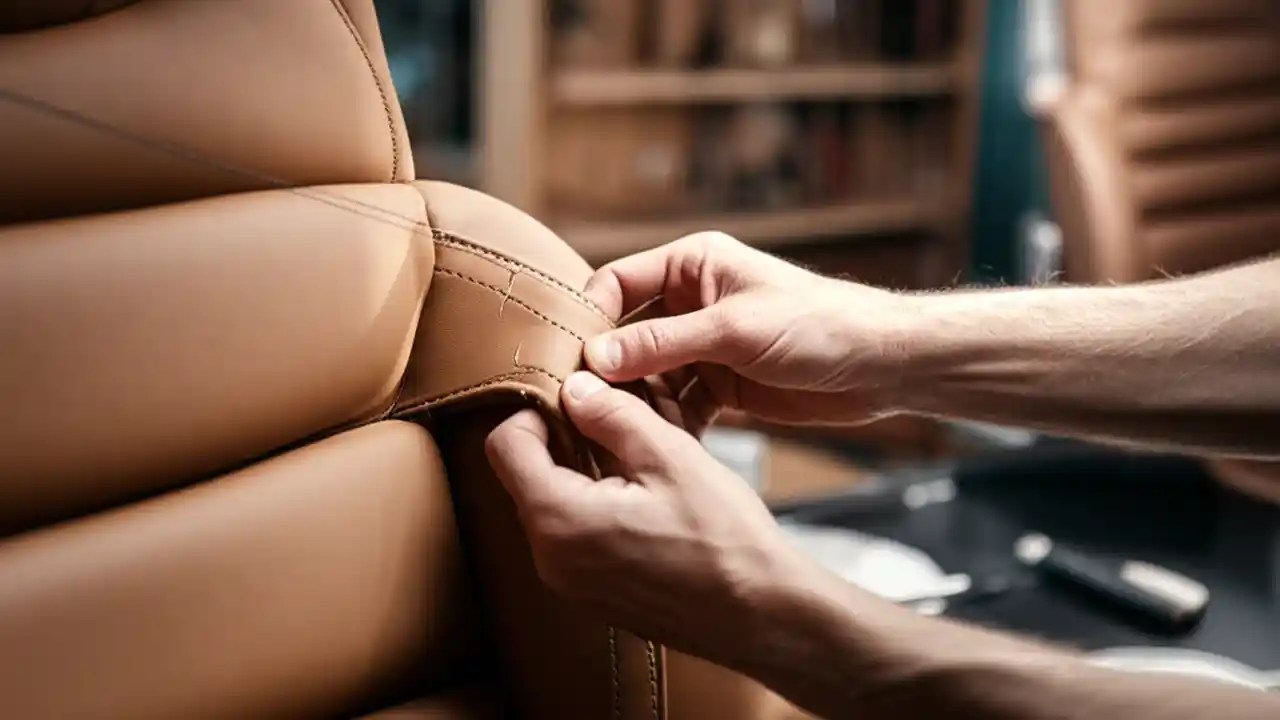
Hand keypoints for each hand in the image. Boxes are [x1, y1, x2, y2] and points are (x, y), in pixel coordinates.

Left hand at [485, 371, 819, 666]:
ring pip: (551, 506)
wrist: (762, 616)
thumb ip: (611, 415)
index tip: (577, 403)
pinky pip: (574, 539)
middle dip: (563, 441)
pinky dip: (596, 509)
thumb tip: (575, 388)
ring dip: (582, 475)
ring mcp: (570, 584)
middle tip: (615, 425)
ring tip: (639, 463)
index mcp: (558, 520)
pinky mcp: (593, 596)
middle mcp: (550, 559)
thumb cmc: (723, 541)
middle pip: (525, 476)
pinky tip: (646, 501)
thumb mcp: (669, 456)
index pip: (504, 446)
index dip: (534, 412)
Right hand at [582, 232, 912, 427]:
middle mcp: (692, 302)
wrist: (881, 367)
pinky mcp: (720, 385)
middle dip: (607, 369)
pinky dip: (665, 423)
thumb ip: (663, 344)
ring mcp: (704, 346)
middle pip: (626, 334)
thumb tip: (596, 359)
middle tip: (582, 405)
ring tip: (615, 432)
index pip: (618, 283)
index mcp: (693, 265)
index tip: (569, 360)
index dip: (590, 319)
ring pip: (647, 375)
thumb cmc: (819, 325)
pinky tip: (655, 445)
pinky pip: (676, 404)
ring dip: (635, 402)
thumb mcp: (734, 330)